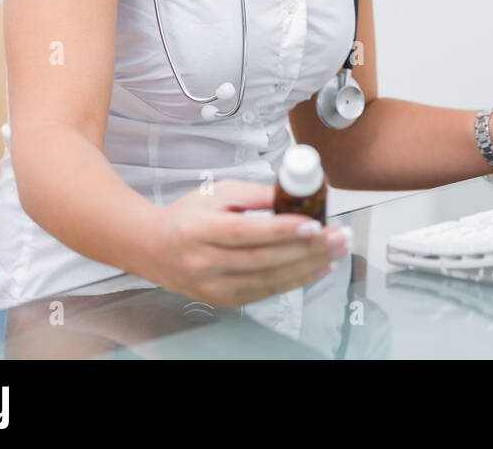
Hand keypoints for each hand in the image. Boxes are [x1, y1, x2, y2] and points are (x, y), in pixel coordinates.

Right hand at [146, 179, 350, 307]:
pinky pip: (265, 292)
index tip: (313, 224)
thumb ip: (257, 193)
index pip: (244, 232)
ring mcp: (212, 286)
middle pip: (262, 259)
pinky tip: (317, 268)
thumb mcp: (219, 192)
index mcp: (199, 229)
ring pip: (268, 279)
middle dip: (307, 248)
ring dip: (308, 266)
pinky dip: (295, 281)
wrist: (154, 249)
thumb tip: (296, 191)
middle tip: (338, 236)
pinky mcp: (223, 300)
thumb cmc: (189, 216)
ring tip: (336, 250)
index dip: (280, 230)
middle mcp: (203, 262)